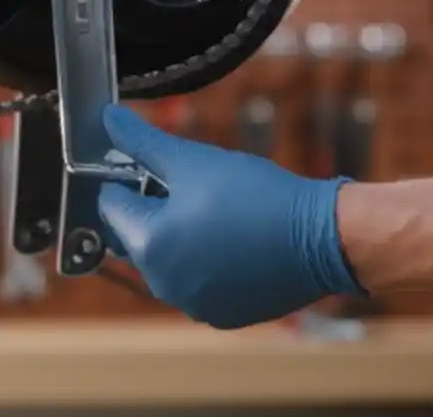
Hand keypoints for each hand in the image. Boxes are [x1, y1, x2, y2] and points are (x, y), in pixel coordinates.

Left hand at [98, 105, 363, 328]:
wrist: (323, 238)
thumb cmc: (256, 197)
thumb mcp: (194, 160)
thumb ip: (144, 142)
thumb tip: (109, 119)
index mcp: (149, 246)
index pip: (111, 206)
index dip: (125, 179)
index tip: (149, 164)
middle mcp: (162, 283)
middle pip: (135, 236)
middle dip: (151, 209)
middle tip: (187, 185)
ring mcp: (192, 304)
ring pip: (166, 261)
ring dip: (176, 237)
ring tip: (213, 211)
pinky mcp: (221, 315)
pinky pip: (196, 283)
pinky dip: (203, 263)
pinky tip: (230, 239)